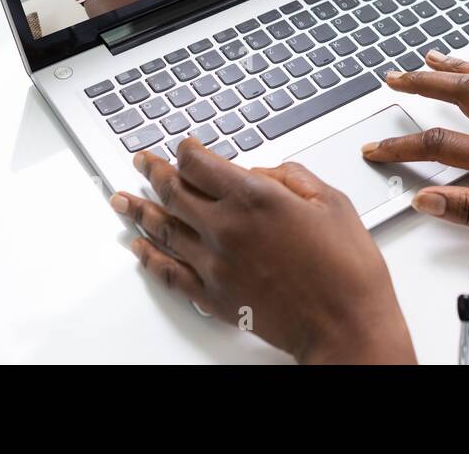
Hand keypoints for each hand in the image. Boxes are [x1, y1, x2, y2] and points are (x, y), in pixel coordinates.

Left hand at [111, 141, 416, 363]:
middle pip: (174, 191)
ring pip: (163, 229)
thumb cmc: (346, 267)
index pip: (201, 164)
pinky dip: (149, 257)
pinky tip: (138, 248)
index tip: (182, 147)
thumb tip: (263, 172)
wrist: (345, 323)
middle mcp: (227, 227)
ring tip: (122, 199)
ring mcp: (216, 264)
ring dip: (139, 210)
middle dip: (153, 171)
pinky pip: (169, 273)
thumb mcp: (331, 202)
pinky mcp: (215, 296)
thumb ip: (292, 177)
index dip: (186, 151)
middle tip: (141, 161)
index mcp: (255, 197)